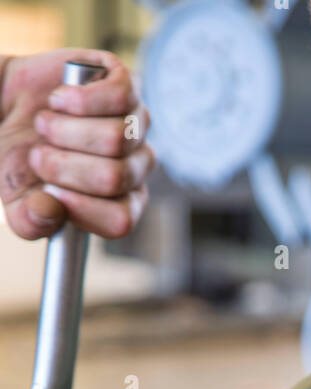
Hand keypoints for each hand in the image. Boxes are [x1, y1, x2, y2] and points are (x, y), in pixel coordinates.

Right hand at [0, 48, 152, 239]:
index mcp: (122, 204)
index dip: (82, 208)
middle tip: (36, 154)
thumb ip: (30, 221)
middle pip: (113, 177)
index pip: (120, 219)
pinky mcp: (128, 86)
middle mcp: (137, 168)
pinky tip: (57, 100)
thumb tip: (49, 212)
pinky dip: (78, 100)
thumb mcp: (18, 200)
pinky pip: (120, 97)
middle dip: (62, 166)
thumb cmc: (20, 160)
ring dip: (63, 131)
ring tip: (43, 125)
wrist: (7, 108)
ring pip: (114, 138)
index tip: (50, 191)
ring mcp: (136, 126)